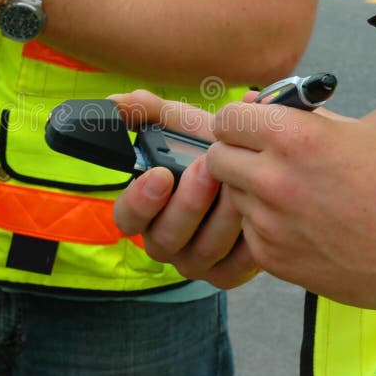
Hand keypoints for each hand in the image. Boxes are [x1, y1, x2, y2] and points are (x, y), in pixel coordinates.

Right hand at [110, 89, 260, 287]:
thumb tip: (113, 103)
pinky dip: (245, 242)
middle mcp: (165, 239)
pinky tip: (257, 212)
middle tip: (208, 170)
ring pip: (200, 252)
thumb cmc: (215, 148)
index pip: (126, 217)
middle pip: (164, 238)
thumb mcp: (183, 126)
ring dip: (219, 218)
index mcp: (146, 209)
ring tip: (237, 185)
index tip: (161, 174)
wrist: (263, 167)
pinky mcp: (226, 273)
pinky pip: (232, 267)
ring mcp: (195, 260)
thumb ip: (147, 111)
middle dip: (187, 204)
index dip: (139, 200)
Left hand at [207, 102, 375, 311]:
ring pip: (232, 196)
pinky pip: (249, 232)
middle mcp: (275, 179)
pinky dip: (266, 226)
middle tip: (260, 160)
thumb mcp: (353, 133)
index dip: (237, 122)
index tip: (247, 128)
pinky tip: (304, 226)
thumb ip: (297, 116)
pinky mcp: (274, 259)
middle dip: (234, 154)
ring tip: (295, 196)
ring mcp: (271, 224)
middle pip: (217, 158)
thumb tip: (256, 102)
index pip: (228, 119)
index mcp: (295, 137)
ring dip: (251, 191)